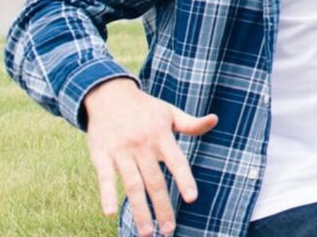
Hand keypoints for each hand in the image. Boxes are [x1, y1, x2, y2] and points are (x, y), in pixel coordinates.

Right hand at [84, 77, 217, 236]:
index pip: (176, 161)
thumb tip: (214, 120)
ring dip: (139, 210)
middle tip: (168, 230)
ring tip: (147, 232)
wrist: (109, 94)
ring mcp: (121, 151)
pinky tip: (110, 213)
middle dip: (162, 207)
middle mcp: (142, 145)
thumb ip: (191, 123)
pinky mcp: (101, 154)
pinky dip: (107, 194)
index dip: (184, 180)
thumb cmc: (144, 108)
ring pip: (132, 185)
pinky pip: (104, 177)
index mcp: (161, 135)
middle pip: (154, 181)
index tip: (192, 199)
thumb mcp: (169, 112)